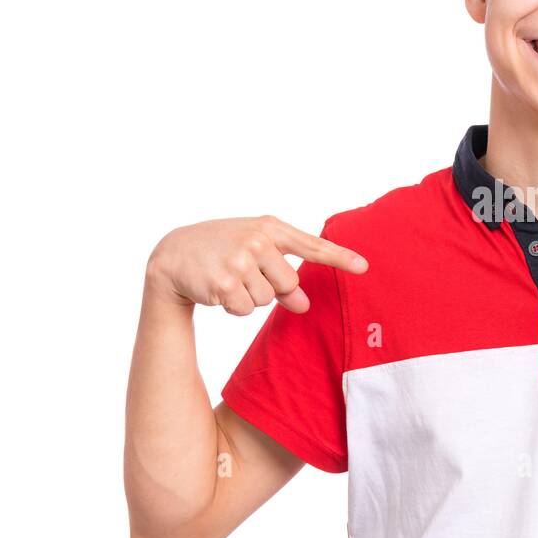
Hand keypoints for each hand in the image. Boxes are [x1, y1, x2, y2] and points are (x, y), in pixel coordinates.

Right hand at [146, 215, 367, 314]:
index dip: (340, 257)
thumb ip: (284, 277)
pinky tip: (217, 289)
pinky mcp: (225, 283)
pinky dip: (234, 307)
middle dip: (271, 287)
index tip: (364, 267)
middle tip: (244, 273)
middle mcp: (258, 240)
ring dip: (250, 298)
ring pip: (268, 300)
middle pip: (290, 283)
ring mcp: (240, 260)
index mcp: (270, 228)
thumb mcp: (254, 255)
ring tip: (228, 278)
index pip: (312, 245)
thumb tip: (305, 305)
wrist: (173, 254)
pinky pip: (247, 310)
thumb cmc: (222, 250)